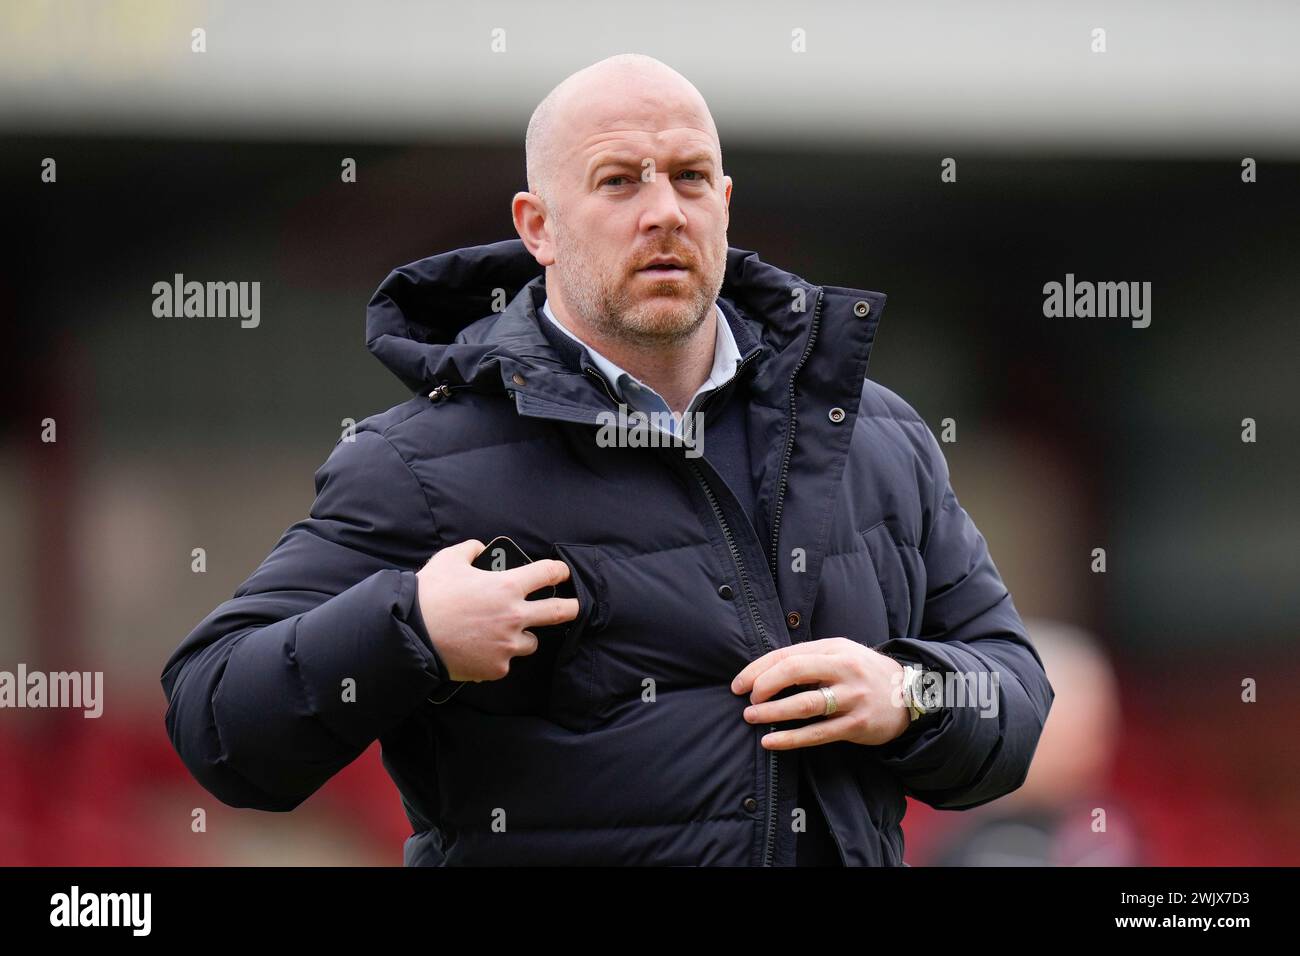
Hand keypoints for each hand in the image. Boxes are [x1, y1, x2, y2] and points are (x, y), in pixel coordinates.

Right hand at [415, 539, 578, 682]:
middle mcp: (514, 616)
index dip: (558, 571)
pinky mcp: (496, 667)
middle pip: (560, 612)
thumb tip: (479, 548)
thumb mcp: (448, 560)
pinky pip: (506, 661)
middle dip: (571, 607)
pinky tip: (480, 649)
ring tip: (505, 633)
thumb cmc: (430, 595)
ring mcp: (508, 644)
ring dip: (523, 636)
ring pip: (531, 641)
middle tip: (574, 606)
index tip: (562, 573)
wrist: (411, 634)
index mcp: (507, 587)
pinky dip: (497, 656)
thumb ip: (470, 550)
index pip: (548, 573)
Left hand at [730, 638, 911, 748]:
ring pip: (804, 704)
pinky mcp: (856, 724)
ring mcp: (852, 697)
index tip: (738, 684)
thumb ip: (808, 659)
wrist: (909, 694)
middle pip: (793, 671)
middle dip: (763, 686)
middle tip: (747, 701)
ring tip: (751, 717)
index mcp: (833, 648)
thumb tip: (762, 673)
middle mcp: (843, 668)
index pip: (787, 655)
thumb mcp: (840, 654)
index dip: (758, 669)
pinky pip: (817, 733)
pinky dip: (790, 738)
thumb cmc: (863, 673)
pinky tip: (770, 741)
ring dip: (772, 712)